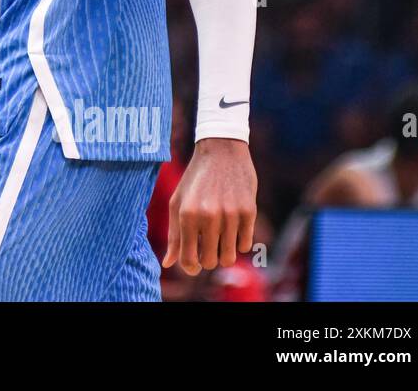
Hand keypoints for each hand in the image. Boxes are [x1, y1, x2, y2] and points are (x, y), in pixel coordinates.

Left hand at [163, 137, 256, 274]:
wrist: (221, 150)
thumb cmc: (195, 178)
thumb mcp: (177, 202)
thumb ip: (174, 235)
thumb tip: (169, 264)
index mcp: (187, 214)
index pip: (189, 260)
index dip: (191, 267)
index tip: (193, 263)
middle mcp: (209, 216)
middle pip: (210, 262)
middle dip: (207, 259)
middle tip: (207, 246)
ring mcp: (231, 214)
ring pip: (229, 257)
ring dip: (223, 253)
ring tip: (219, 240)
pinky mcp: (249, 211)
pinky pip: (245, 245)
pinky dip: (239, 243)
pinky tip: (232, 229)